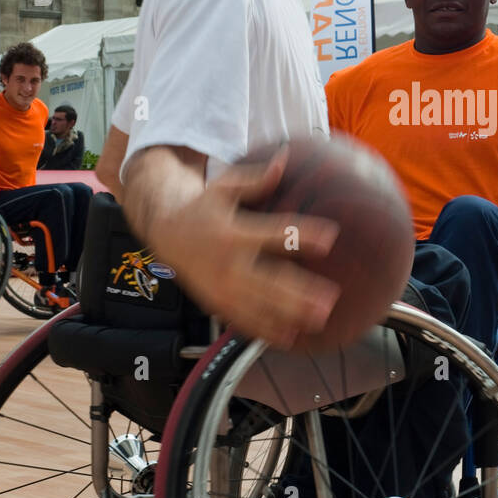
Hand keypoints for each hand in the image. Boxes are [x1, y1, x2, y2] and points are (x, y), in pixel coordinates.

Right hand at [152, 150, 341, 349]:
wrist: (165, 232)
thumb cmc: (205, 205)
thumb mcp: (225, 185)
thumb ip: (256, 178)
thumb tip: (284, 158)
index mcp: (234, 232)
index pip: (275, 233)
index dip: (302, 235)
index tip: (331, 238)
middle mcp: (229, 263)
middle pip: (270, 280)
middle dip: (299, 292)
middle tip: (330, 299)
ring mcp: (222, 287)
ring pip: (259, 306)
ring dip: (289, 316)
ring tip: (318, 322)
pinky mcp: (217, 303)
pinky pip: (243, 320)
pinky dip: (265, 331)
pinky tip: (290, 339)